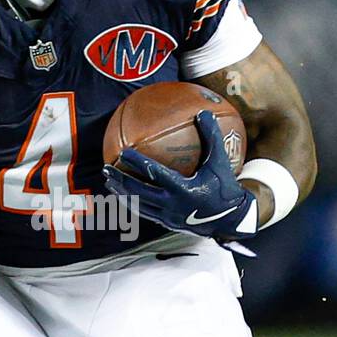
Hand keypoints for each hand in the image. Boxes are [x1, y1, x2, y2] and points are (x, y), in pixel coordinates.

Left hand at [103, 109, 257, 241]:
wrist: (230, 220)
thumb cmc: (225, 188)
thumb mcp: (219, 163)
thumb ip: (211, 138)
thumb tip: (203, 112)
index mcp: (184, 190)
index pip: (155, 174)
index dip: (138, 163)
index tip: (123, 152)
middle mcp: (172, 205)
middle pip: (139, 193)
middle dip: (121, 181)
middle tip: (107, 168)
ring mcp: (168, 217)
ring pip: (138, 205)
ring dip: (122, 194)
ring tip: (109, 182)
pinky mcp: (166, 223)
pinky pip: (144, 212)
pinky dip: (132, 203)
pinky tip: (124, 195)